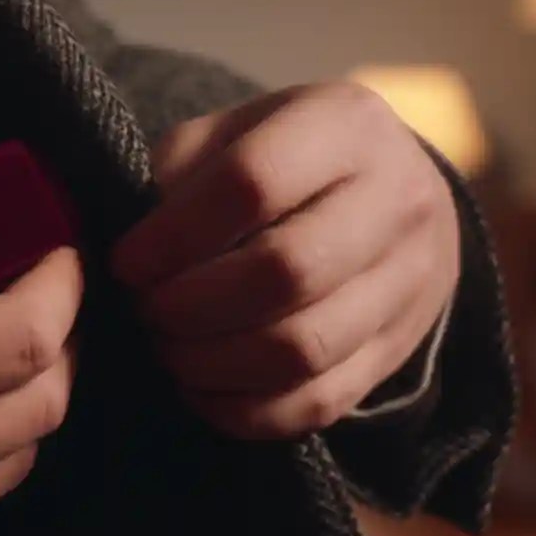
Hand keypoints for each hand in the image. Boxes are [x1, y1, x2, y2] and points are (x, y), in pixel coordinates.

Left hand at [113, 84, 457, 439]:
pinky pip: (317, 403)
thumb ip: (181, 172)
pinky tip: (200, 387)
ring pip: (301, 350)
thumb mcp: (235, 133)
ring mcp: (409, 281)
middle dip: (190, 305)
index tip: (126, 263)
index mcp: (344, 125)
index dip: (174, 236)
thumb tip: (132, 250)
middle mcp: (396, 199)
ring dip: (210, 363)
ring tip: (167, 348)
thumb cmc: (288, 161)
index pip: (252, 185)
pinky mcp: (398, 350)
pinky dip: (243, 410)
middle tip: (145, 310)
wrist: (399, 195)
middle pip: (283, 273)